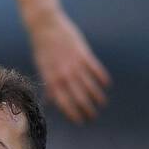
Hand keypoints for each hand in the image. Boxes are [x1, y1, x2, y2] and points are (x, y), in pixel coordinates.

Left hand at [28, 8, 110, 122]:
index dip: (73, 114)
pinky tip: (106, 85)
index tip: (80, 122)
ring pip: (89, 86)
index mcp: (52, 80)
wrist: (46, 27)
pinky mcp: (83, 54)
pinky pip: (95, 69)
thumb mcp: (42, 68)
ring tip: (101, 104)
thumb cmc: (42, 49)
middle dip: (87, 109)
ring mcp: (74, 65)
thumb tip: (50, 102)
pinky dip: (101, 78)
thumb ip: (49, 85)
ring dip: (96, 97)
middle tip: (93, 117)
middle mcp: (64, 75)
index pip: (64, 103)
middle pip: (78, 97)